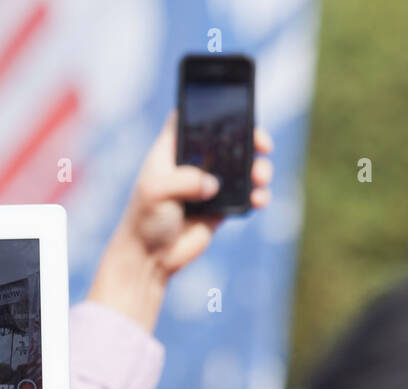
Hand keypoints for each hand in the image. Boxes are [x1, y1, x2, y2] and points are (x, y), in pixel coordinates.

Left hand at [87, 111, 273, 331]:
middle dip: (249, 138)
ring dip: (258, 169)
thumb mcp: (155, 192)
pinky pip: (245, 195)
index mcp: (170, 151)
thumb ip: (184, 181)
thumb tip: (213, 184)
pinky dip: (257, 195)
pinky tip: (259, 200)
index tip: (233, 108)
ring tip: (261, 178)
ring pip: (241, 167)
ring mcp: (207, 186)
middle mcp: (191, 164)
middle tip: (263, 145)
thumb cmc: (143, 221)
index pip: (189, 119)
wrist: (149, 260)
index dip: (208, 108)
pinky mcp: (219, 208)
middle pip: (226, 139)